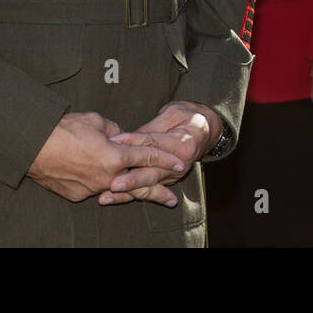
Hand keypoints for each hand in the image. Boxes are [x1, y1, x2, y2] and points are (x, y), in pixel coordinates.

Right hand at [27, 111, 185, 202]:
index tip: (179, 162)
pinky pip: (94, 188)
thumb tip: (121, 137)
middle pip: (139, 184)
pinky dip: (102, 185)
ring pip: (116, 188)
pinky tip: (109, 185)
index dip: (165, 158)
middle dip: (158, 191)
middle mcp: (107, 176)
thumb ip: (115, 131)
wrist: (33, 145)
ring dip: (131, 191)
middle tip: (172, 199)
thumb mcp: (97, 121)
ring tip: (148, 198)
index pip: (147, 156)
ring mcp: (92, 188)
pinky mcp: (77, 194)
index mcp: (116, 155)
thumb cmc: (65, 129)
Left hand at [100, 101, 220, 206]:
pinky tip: (111, 199)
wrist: (206, 129)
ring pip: (147, 185)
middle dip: (131, 180)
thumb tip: (127, 139)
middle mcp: (180, 164)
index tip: (114, 141)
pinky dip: (128, 195)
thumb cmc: (188, 116)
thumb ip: (151, 128)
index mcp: (184, 144)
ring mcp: (173, 175)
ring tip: (106, 197)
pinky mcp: (165, 180)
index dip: (133, 141)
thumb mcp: (172, 114)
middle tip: (113, 184)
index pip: (154, 143)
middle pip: (152, 172)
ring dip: (126, 192)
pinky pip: (146, 189)